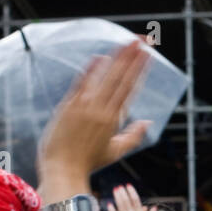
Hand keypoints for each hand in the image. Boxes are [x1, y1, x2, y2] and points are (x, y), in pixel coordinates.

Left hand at [38, 39, 150, 186]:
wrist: (63, 169)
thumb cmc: (87, 162)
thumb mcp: (115, 152)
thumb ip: (133, 136)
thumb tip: (148, 122)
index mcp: (113, 120)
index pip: (130, 89)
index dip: (139, 71)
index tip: (147, 56)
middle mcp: (101, 111)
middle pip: (121, 79)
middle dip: (132, 58)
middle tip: (143, 40)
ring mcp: (84, 106)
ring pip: (105, 77)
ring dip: (117, 58)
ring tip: (128, 42)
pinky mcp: (69, 105)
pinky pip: (82, 83)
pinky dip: (91, 70)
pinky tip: (101, 56)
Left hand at [103, 183, 156, 210]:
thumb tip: (154, 208)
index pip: (136, 200)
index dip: (132, 192)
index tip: (128, 185)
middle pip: (126, 201)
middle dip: (122, 193)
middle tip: (119, 186)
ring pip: (120, 206)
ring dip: (117, 197)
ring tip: (115, 190)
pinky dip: (111, 210)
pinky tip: (109, 204)